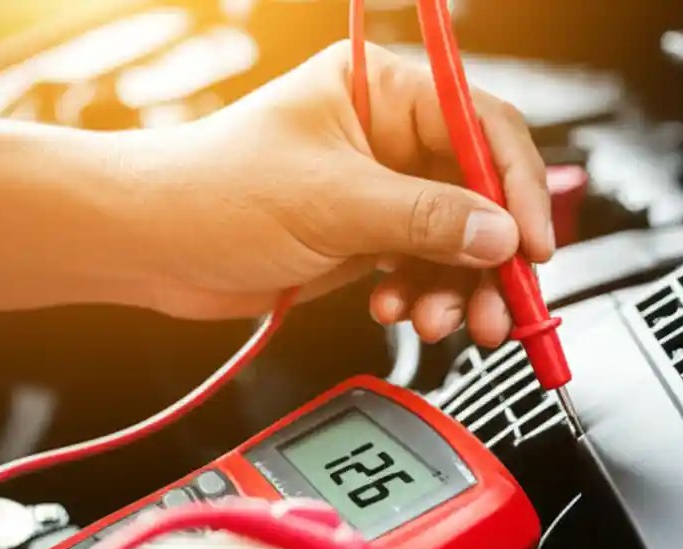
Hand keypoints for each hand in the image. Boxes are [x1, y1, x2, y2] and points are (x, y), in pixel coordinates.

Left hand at [119, 41, 552, 346]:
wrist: (148, 245)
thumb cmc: (211, 190)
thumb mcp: (331, 201)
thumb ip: (424, 219)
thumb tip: (500, 234)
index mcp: (381, 90)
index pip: (481, 125)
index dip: (515, 185)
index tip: (534, 243)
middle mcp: (388, 136)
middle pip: (478, 190)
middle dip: (492, 253)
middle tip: (503, 303)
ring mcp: (378, 189)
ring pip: (455, 239)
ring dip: (459, 287)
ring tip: (446, 322)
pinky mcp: (366, 236)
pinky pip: (422, 267)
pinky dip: (422, 294)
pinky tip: (398, 308)